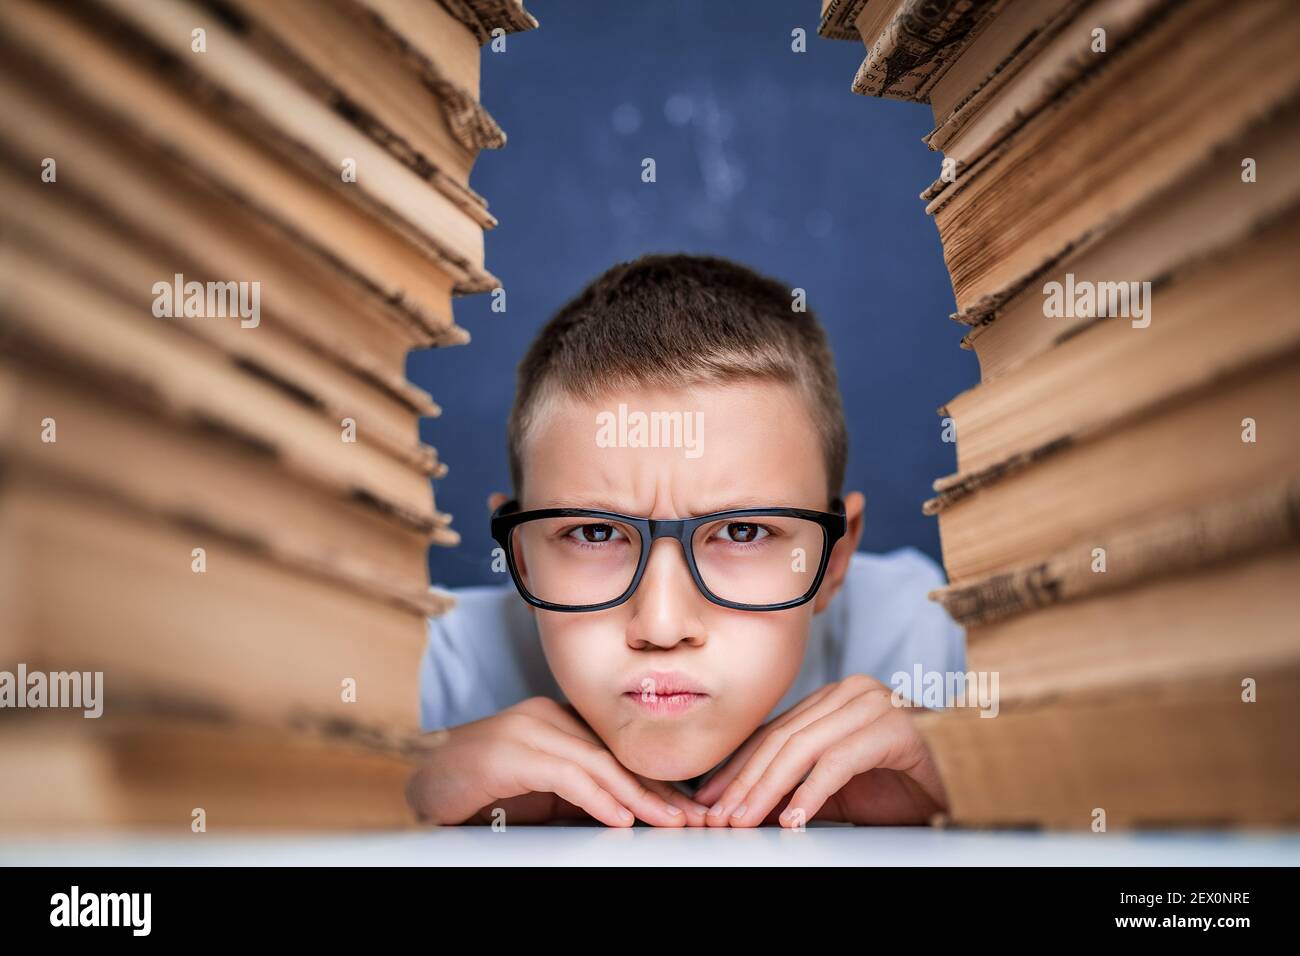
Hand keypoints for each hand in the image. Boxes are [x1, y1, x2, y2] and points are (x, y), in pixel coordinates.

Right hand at [406, 696, 704, 826]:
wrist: (422, 790)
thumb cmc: (481, 792)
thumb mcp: (544, 794)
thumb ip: (583, 794)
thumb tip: (633, 811)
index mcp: (557, 719)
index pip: (616, 751)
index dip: (653, 781)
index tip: (687, 808)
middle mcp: (545, 715)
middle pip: (612, 754)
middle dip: (655, 789)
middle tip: (691, 818)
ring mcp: (525, 729)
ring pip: (595, 763)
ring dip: (635, 797)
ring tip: (666, 821)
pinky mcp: (508, 752)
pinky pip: (564, 775)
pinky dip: (596, 798)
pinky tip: (619, 818)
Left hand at [692, 675, 948, 827]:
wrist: (963, 787)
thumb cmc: (899, 789)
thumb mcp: (834, 790)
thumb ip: (792, 788)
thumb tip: (739, 806)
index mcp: (832, 698)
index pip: (773, 733)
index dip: (737, 768)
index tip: (709, 801)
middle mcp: (849, 692)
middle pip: (782, 739)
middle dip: (745, 782)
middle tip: (721, 817)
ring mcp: (874, 704)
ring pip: (804, 748)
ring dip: (769, 790)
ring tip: (746, 820)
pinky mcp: (894, 728)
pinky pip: (841, 761)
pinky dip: (812, 792)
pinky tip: (794, 819)